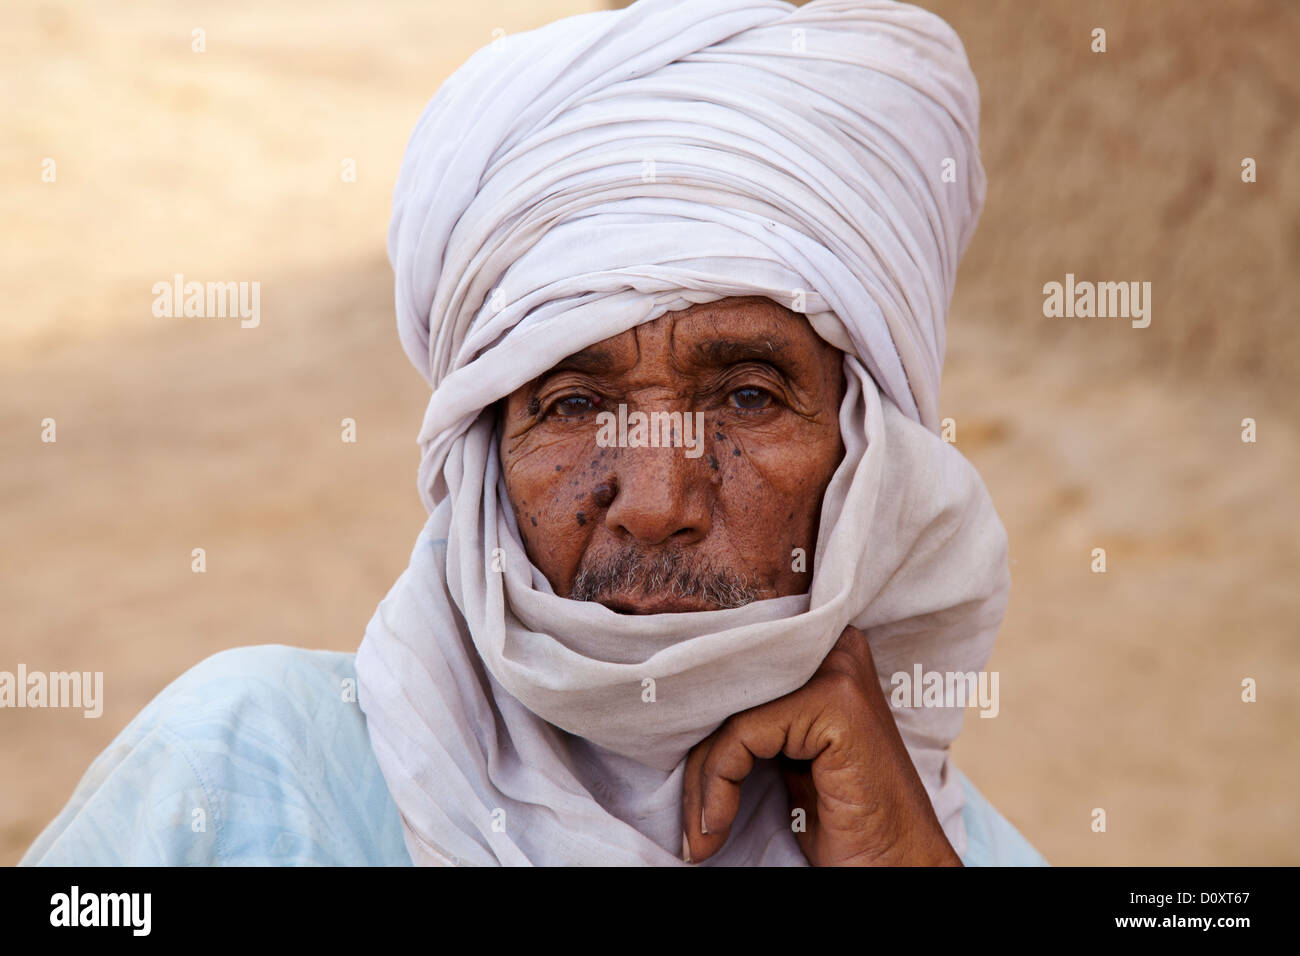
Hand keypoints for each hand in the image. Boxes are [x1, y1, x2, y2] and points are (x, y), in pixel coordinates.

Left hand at [681, 625, 961, 865]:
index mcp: (823, 649)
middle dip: (697, 757)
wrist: (896, 866)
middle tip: (689, 821)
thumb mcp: (787, 752)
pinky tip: (718, 827)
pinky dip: (717, 787)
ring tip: (701, 833)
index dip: (699, 724)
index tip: (685, 788)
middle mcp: (834, 645)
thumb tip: (675, 709)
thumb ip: (754, 717)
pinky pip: (741, 737)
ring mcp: (838, 669)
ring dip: (702, 782)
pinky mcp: (833, 700)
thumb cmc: (843, 817)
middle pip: (729, 689)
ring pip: (729, 714)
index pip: (734, 672)